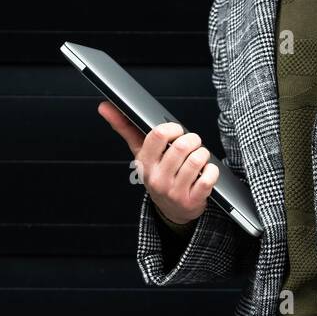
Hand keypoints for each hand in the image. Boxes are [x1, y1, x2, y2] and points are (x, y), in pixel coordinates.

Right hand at [97, 101, 216, 225]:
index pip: (159, 135)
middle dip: (193, 140)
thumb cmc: (158, 173)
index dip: (173, 128)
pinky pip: (208, 178)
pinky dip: (212, 170)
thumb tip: (104, 106)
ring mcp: (173, 191)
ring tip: (200, 156)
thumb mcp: (141, 152)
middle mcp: (157, 178)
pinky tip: (207, 171)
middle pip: (181, 147)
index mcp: (144, 162)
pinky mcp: (191, 201)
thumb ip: (124, 127)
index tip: (177, 131)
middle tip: (193, 143)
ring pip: (196, 160)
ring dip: (203, 154)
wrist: (172, 209)